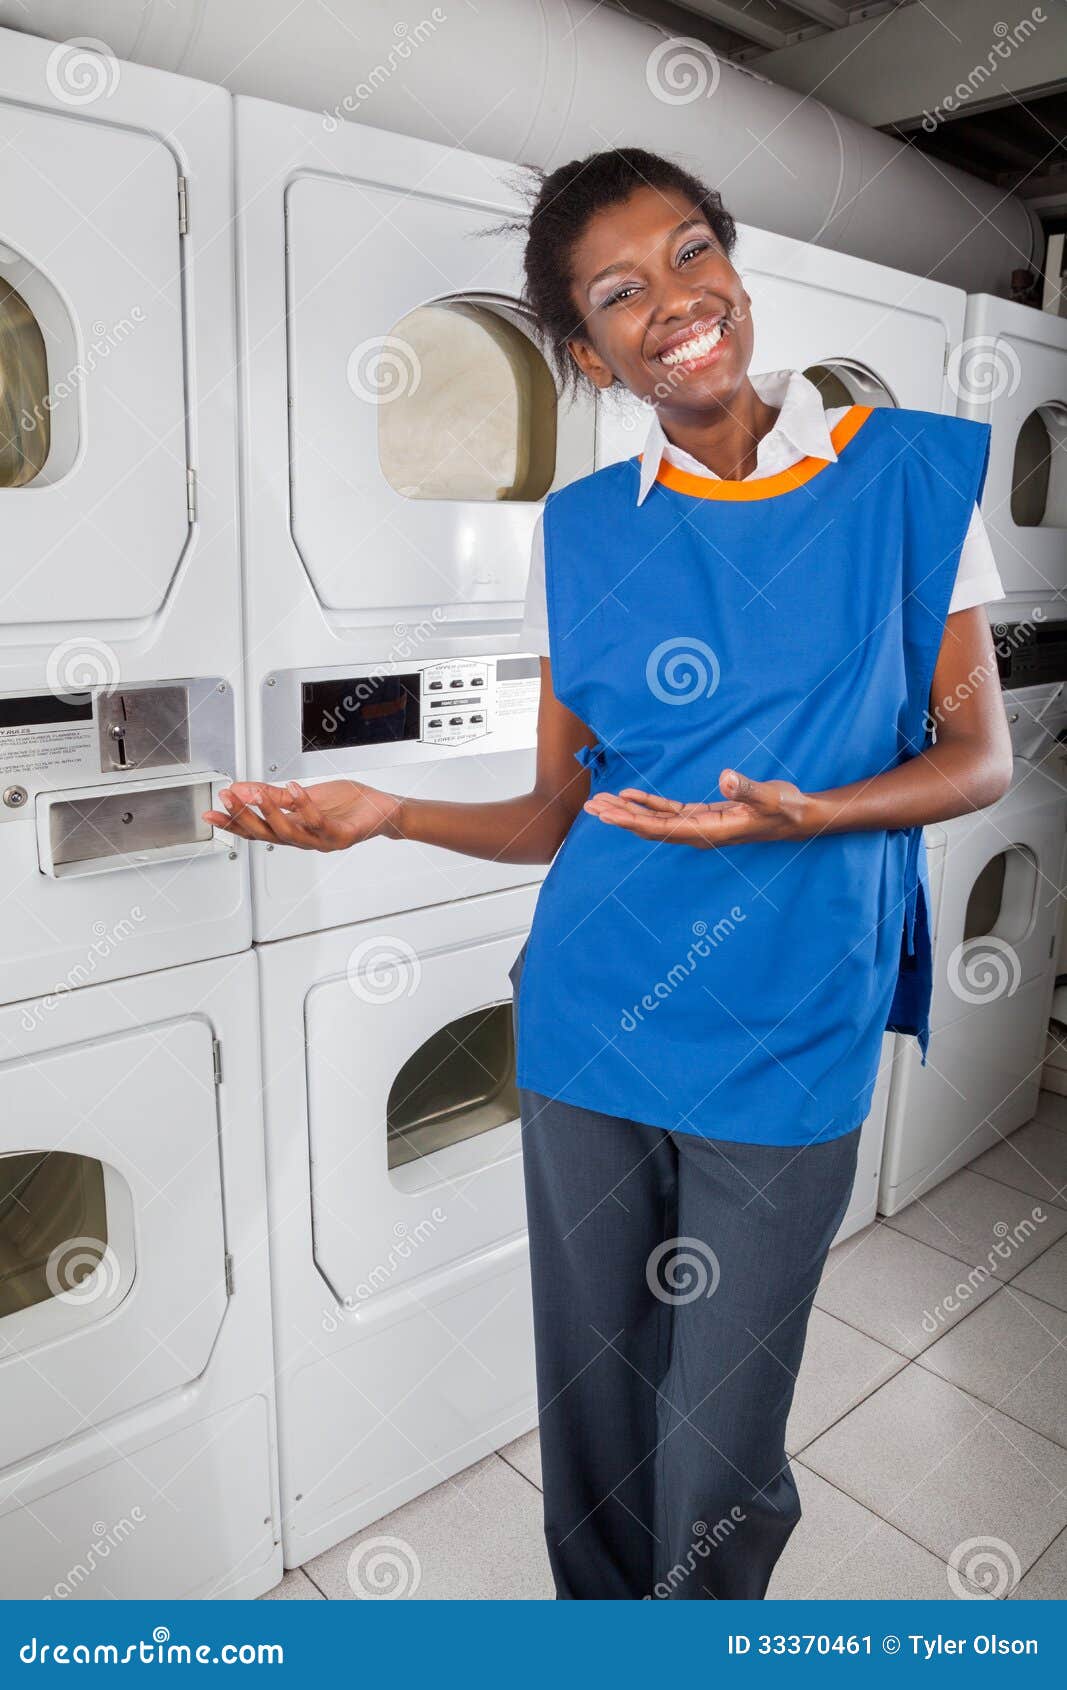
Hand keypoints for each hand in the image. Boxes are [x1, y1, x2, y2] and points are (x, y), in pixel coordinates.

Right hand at [202, 779, 402, 851]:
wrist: (382, 811)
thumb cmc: (347, 805)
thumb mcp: (305, 795)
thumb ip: (276, 795)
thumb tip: (244, 788)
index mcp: (293, 829)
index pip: (257, 830)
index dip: (232, 823)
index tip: (209, 814)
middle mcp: (305, 840)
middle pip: (267, 834)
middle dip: (244, 816)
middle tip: (227, 798)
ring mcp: (323, 840)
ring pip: (290, 832)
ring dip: (270, 812)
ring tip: (256, 793)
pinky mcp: (342, 835)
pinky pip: (319, 823)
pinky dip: (304, 805)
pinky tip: (294, 788)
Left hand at [582, 769, 813, 846]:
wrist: (797, 817)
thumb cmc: (785, 808)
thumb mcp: (769, 797)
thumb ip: (746, 789)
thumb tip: (725, 778)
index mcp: (709, 832)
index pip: (662, 828)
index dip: (633, 821)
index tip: (607, 815)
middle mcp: (698, 833)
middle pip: (649, 828)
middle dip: (619, 818)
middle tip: (589, 808)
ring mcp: (698, 826)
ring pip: (654, 821)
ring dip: (626, 812)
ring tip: (598, 803)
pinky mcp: (702, 816)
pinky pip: (667, 811)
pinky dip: (647, 804)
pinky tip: (628, 795)